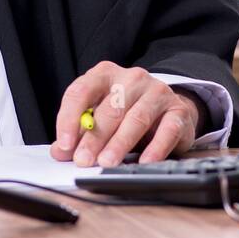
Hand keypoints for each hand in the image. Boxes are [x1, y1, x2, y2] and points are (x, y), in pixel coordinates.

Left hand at [50, 62, 208, 166]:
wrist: (167, 108)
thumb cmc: (127, 112)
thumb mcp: (99, 117)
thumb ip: (79, 132)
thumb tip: (60, 152)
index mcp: (105, 74)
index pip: (81, 92)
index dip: (69, 119)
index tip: (64, 144)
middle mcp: (132, 78)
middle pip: (110, 108)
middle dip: (94, 138)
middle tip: (84, 160)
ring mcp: (157, 92)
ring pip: (137, 118)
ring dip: (120, 143)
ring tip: (107, 163)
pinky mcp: (178, 110)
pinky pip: (167, 130)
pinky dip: (155, 148)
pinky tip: (144, 162)